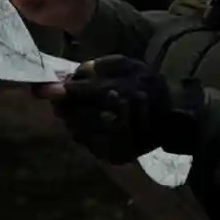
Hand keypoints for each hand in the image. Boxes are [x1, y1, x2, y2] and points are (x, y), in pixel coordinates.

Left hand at [40, 55, 204, 163]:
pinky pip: (89, 145)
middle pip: (75, 115)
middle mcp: (116, 117)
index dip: (60, 91)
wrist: (175, 117)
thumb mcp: (128, 64)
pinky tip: (88, 126)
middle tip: (59, 102)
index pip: (79, 92)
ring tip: (74, 112)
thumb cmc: (148, 84)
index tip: (45, 89)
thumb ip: (100, 66)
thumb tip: (73, 75)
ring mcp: (115, 141)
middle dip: (64, 107)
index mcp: (118, 90)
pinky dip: (84, 135)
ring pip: (78, 132)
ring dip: (72, 121)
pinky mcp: (116, 155)